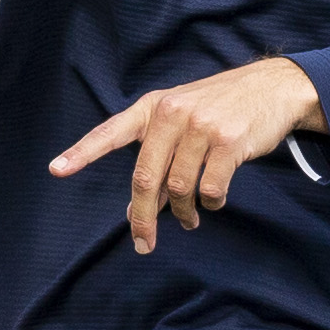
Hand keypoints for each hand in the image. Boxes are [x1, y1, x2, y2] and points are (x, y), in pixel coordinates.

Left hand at [49, 58, 326, 253]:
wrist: (272, 87)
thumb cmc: (221, 107)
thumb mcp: (183, 113)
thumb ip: (160, 149)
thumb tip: (141, 204)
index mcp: (154, 107)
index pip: (111, 131)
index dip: (82, 152)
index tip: (57, 169)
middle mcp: (172, 114)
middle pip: (145, 177)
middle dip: (141, 217)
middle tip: (143, 242)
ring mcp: (201, 127)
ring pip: (178, 188)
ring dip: (183, 213)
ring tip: (189, 218)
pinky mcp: (228, 142)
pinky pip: (210, 189)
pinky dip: (211, 203)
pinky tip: (214, 201)